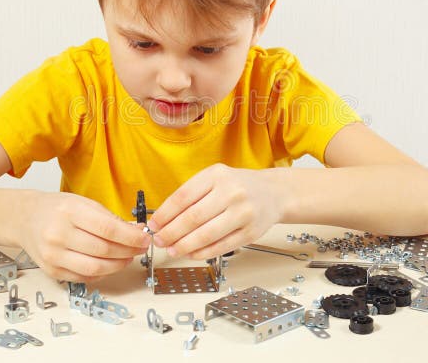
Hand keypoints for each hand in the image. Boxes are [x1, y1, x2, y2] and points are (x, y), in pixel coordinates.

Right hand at [18, 191, 149, 281]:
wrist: (24, 219)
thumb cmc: (56, 209)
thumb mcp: (83, 203)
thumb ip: (109, 218)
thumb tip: (136, 232)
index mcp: (69, 212)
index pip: (108, 228)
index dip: (131, 237)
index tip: (145, 238)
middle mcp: (59, 234)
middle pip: (103, 250)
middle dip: (128, 251)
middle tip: (139, 248)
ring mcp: (54, 255)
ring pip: (95, 269)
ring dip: (117, 266)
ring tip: (127, 258)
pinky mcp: (52, 271)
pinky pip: (84, 278)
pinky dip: (101, 274)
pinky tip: (109, 265)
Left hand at [147, 164, 284, 259]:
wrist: (273, 193)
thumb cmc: (238, 186)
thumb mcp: (215, 178)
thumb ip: (191, 195)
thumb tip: (163, 220)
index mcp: (217, 175)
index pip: (183, 196)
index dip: (164, 214)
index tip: (153, 225)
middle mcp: (231, 192)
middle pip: (192, 218)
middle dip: (171, 233)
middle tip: (159, 241)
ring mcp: (243, 213)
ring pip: (206, 235)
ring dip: (184, 246)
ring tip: (172, 250)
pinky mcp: (250, 233)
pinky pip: (221, 247)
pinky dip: (202, 253)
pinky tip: (191, 253)